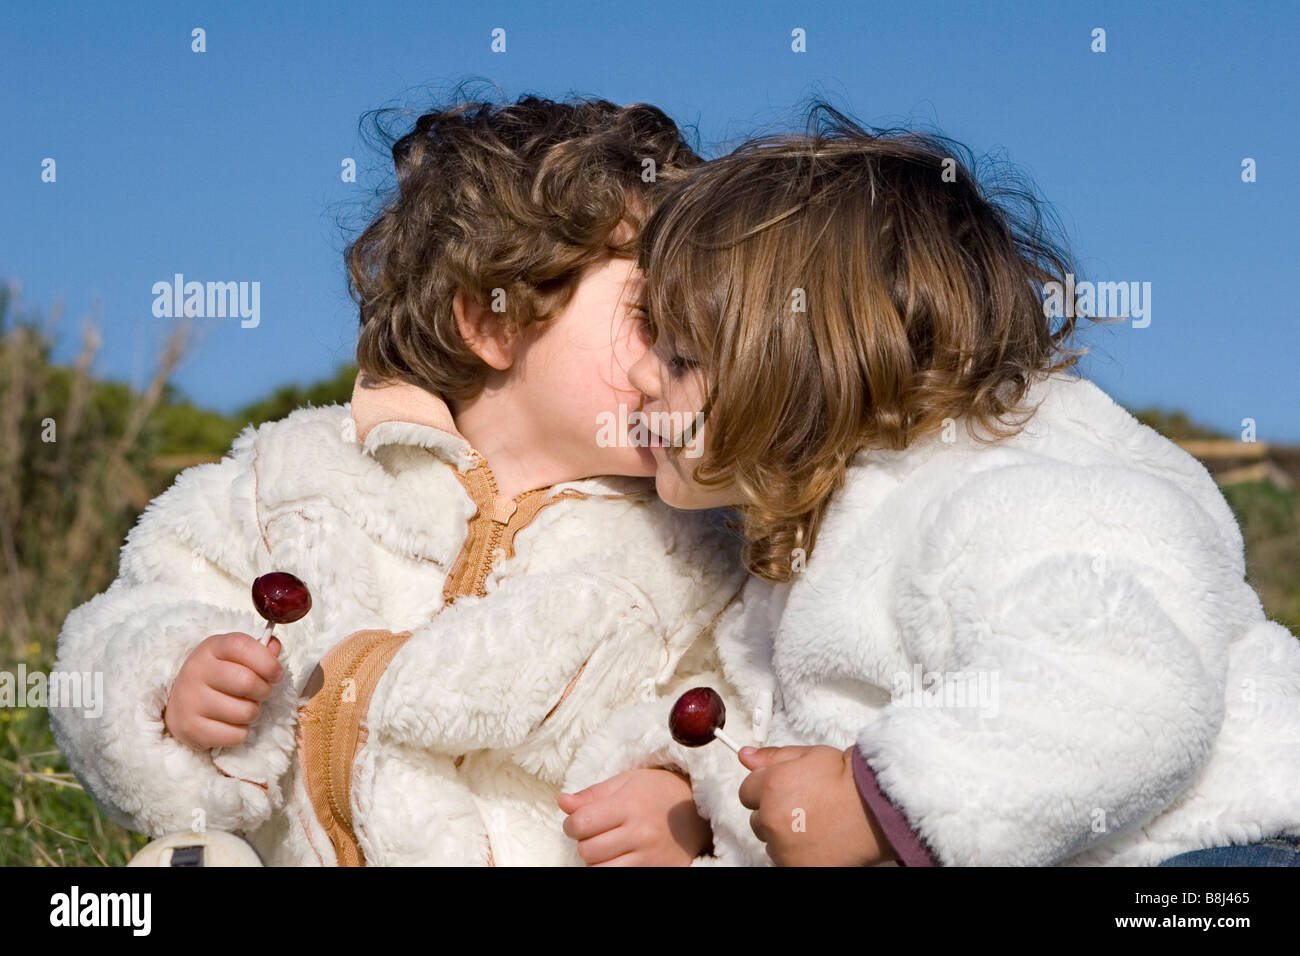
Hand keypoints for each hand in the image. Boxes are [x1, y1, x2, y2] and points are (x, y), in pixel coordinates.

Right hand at [162, 632, 284, 750]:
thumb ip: (259, 650)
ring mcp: (190, 700)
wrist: (181, 704)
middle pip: (246, 682)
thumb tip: (274, 646)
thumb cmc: (219, 677)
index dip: (267, 661)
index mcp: (211, 648)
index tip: (277, 674)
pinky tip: (230, 723)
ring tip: (244, 707)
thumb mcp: (236, 657)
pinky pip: (236, 735)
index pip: (241, 646)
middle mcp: (196, 671)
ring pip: (245, 712)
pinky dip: (241, 732)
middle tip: (260, 693)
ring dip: (253, 712)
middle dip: (264, 691)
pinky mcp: (190, 728)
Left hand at [558, 767, 712, 865]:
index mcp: (630, 805)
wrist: (698, 813)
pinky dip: (612, 869)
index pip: (581, 823)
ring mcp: (650, 858)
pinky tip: (619, 858)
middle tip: (597, 832)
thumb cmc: (658, 792)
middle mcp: (641, 834)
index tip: (579, 821)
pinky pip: (620, 878)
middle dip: (585, 842)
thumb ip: (592, 794)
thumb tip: (562, 802)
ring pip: (600, 871)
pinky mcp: (656, 872)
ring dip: (597, 861)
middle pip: (588, 851)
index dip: (571, 824)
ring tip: (609, 846)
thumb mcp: (626, 782)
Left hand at [738, 745, 895, 865]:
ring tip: (814, 825)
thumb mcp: (811, 755)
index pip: (746, 792)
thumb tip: (745, 756)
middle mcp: (771, 818)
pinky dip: (797, 854)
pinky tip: (817, 841)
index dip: (766, 790)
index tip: (784, 792)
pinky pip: (784, 860)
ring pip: (771, 841)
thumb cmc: (849, 782)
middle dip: (775, 813)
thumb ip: (774, 757)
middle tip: (804, 808)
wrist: (878, 809)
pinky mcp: (796, 866)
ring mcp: (782, 846)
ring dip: (784, 835)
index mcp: (771, 786)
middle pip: (758, 819)